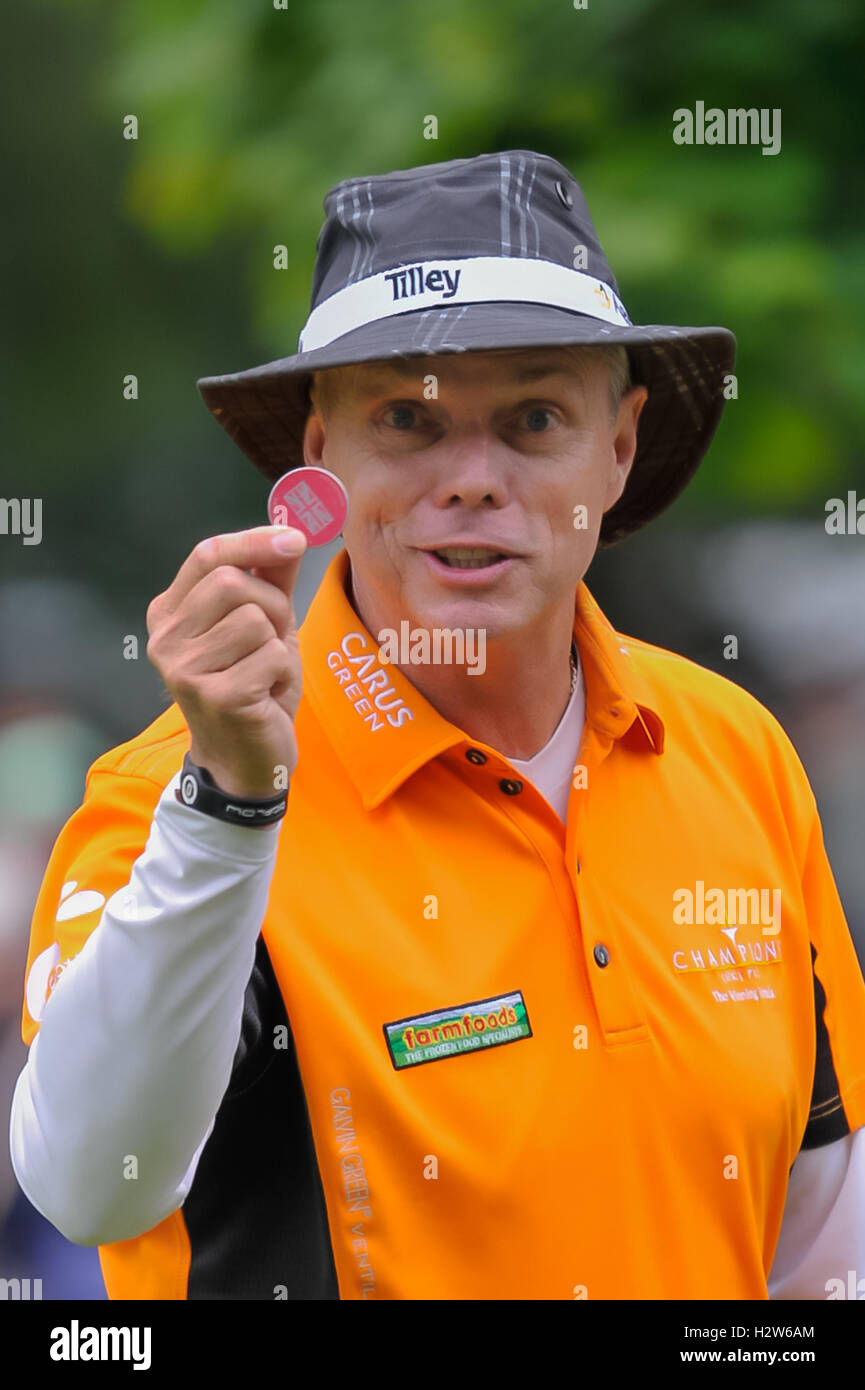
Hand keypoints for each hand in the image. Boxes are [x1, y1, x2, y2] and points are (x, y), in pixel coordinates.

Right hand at [146, 526, 307, 798]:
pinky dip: (284, 673)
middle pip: (232, 583)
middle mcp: (166, 639)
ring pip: (254, 620)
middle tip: (274, 638)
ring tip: (267, 674)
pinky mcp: (215, 696)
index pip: (207, 554)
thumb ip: (270, 580)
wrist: (246, 761)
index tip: (295, 538)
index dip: (253, 541)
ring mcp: (185, 669)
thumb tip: (291, 530)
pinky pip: (272, 655)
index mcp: (170, 614)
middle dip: (271, 604)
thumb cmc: (254, 688)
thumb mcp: (264, 627)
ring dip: (279, 644)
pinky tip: (269, 695)